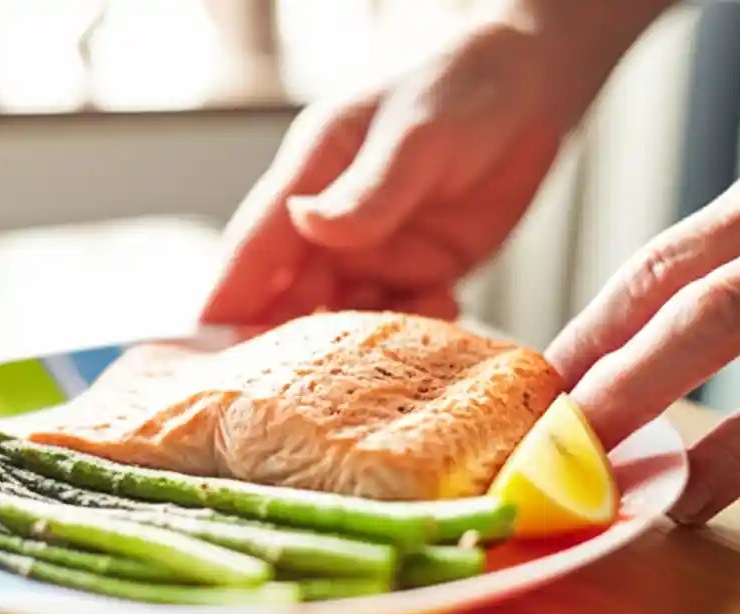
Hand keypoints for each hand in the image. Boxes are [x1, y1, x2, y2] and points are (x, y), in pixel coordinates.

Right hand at [201, 1, 664, 324]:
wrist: (533, 82)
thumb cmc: (459, 84)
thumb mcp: (414, 134)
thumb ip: (368, 189)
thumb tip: (308, 226)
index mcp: (308, 180)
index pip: (251, 255)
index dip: (226, 312)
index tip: (206, 370)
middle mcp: (332, 224)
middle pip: (291, 303)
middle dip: (292, 353)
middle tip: (306, 403)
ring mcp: (375, 249)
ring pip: (346, 320)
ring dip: (361, 349)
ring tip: (389, 363)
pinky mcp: (421, 267)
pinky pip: (404, 318)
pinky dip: (417, 330)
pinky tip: (446, 309)